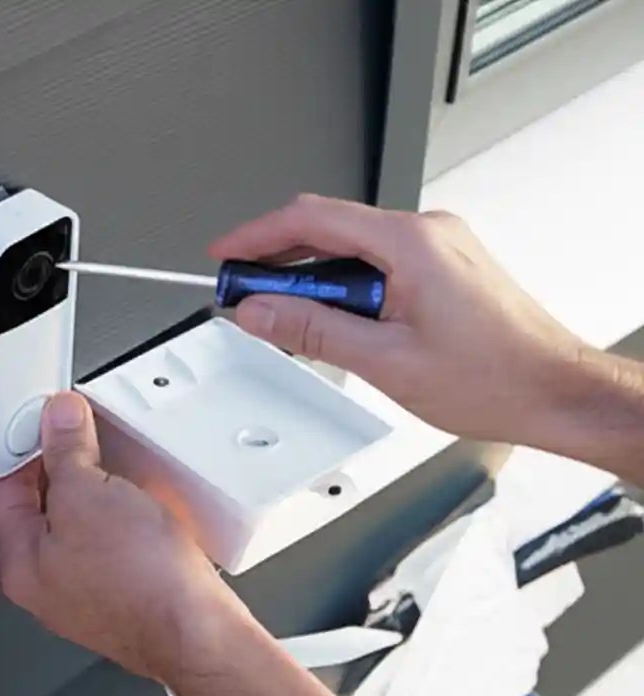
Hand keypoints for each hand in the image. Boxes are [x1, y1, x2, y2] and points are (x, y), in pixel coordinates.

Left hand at [0, 392, 241, 677]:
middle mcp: (49, 587)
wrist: (199, 631)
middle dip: (69, 472)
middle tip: (89, 445)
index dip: (25, 451)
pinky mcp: (130, 597)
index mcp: (20, 564)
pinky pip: (121, 546)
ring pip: (88, 526)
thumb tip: (57, 419)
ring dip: (105, 495)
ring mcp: (90, 595)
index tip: (51, 427)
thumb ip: (67, 449)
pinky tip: (150, 511)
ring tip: (123, 476)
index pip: (4, 491)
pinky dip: (133, 522)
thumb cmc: (139, 583)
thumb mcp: (88, 492)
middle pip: (46, 509)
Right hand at [208, 194, 588, 446]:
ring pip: (352, 248)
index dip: (256, 235)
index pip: (310, 219)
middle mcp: (426, 232)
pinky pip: (378, 261)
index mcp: (411, 243)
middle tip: (246, 300)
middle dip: (278, 262)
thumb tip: (260, 311)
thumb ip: (313, 330)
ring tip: (293, 324)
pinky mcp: (443, 264)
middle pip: (328, 229)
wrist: (557, 391)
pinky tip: (339, 322)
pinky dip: (346, 286)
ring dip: (314, 280)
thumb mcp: (386, 360)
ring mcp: (438, 245)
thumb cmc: (495, 377)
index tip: (224, 254)